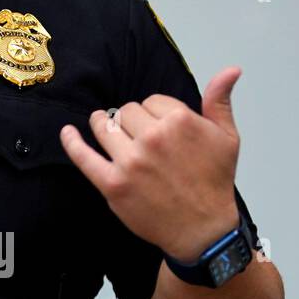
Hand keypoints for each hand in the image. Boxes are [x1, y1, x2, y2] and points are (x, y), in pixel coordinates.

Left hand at [59, 66, 241, 261]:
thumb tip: (231, 69)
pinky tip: (67, 133)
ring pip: (104, 126)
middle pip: (125, 111)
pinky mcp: (113, 183)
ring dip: (103, 124)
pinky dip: (71, 142)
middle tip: (141, 139)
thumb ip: (219, 100)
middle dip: (131, 121)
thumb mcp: (227, 138)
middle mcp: (153, 138)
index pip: (150, 101)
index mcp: (180, 121)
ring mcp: (130, 161)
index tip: (161, 129)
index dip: (154, 113)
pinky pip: (83, 156)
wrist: (203, 229)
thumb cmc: (214, 181)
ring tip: (107, 128)